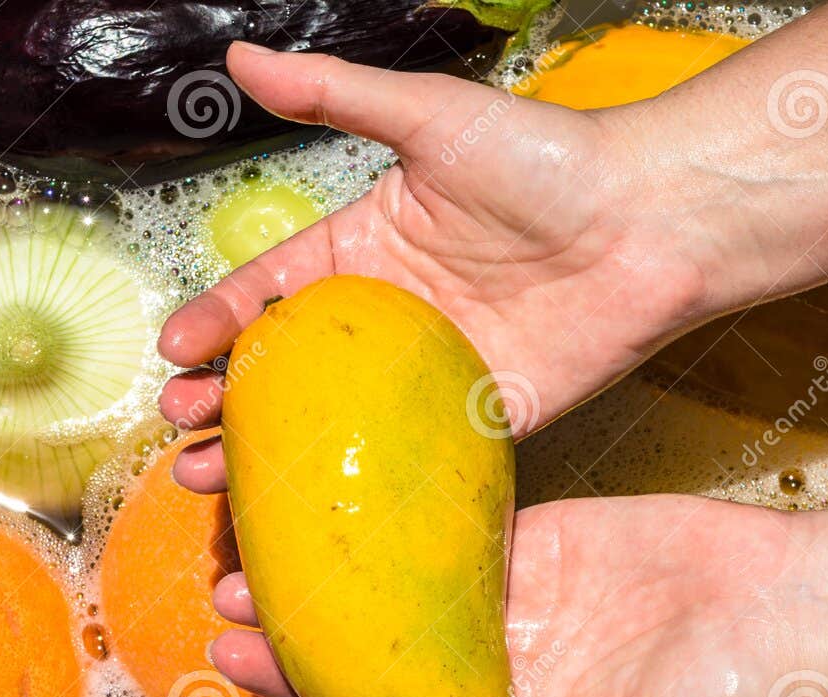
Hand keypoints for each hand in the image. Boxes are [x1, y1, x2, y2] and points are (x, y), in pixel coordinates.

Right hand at [158, 42, 737, 490]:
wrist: (652, 222)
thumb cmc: (547, 159)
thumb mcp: (429, 117)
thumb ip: (334, 96)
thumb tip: (242, 55)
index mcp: (365, 252)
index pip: (269, 292)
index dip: (216, 320)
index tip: (175, 350)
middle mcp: (388, 319)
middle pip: (286, 371)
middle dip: (222, 400)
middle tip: (181, 426)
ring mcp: (429, 375)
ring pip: (333, 426)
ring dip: (270, 455)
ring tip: (211, 477)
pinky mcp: (479, 418)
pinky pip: (409, 459)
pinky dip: (356, 486)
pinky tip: (311, 510)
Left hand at [209, 494, 827, 696]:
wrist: (795, 611)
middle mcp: (501, 674)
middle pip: (378, 678)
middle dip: (300, 667)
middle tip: (230, 643)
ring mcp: (512, 604)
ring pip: (392, 605)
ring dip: (322, 598)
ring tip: (248, 578)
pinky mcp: (532, 538)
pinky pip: (442, 536)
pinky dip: (385, 533)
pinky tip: (327, 518)